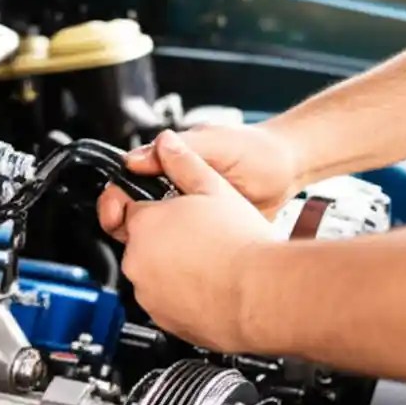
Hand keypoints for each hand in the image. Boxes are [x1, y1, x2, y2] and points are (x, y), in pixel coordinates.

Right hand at [98, 123, 298, 240]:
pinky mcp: (206, 237)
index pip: (128, 183)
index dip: (116, 198)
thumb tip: (136, 158)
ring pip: (157, 236)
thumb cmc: (256, 149)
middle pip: (136, 214)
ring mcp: (189, 217)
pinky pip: (184, 250)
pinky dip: (179, 258)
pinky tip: (183, 262)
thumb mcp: (216, 142)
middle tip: (132, 235)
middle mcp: (173, 192)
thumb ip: (180, 149)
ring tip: (159, 251)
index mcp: (168, 167)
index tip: (115, 211)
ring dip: (153, 245)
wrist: (290, 171)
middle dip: (128, 227)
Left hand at [107, 130, 276, 352]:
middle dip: (162, 236)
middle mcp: (137, 260)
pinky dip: (180, 294)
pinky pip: (165, 301)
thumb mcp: (214, 187)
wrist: (261, 294)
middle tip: (197, 233)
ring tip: (207, 260)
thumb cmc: (241, 243)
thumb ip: (183, 162)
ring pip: (152, 273)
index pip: (127, 208)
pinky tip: (208, 284)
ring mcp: (148, 293)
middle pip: (140, 242)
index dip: (152, 205)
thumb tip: (166, 143)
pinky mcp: (163, 319)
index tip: (169, 209)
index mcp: (144, 224)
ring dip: (170, 266)